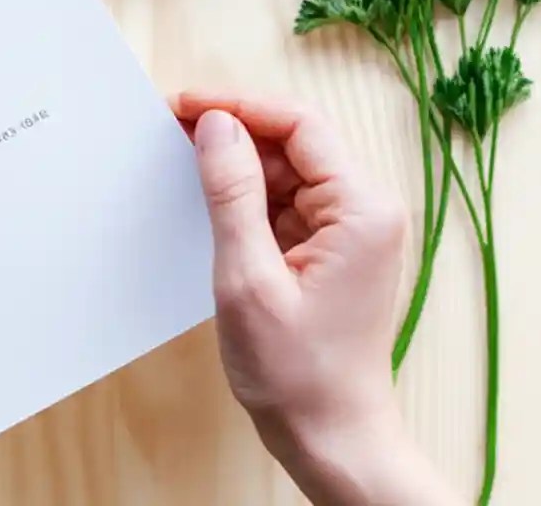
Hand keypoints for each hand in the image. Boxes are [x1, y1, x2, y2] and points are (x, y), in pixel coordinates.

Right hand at [172, 92, 459, 505]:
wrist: (331, 435)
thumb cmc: (296, 371)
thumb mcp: (248, 277)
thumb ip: (231, 193)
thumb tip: (215, 125)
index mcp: (362, 209)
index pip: (300, 125)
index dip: (239, 107)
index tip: (185, 106)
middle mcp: (367, 211)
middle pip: (295, 144)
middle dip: (234, 134)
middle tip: (172, 132)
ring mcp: (353, 232)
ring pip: (288, 173)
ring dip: (239, 168)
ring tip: (183, 169)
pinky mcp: (334, 251)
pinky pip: (288, 205)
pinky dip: (249, 201)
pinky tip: (211, 205)